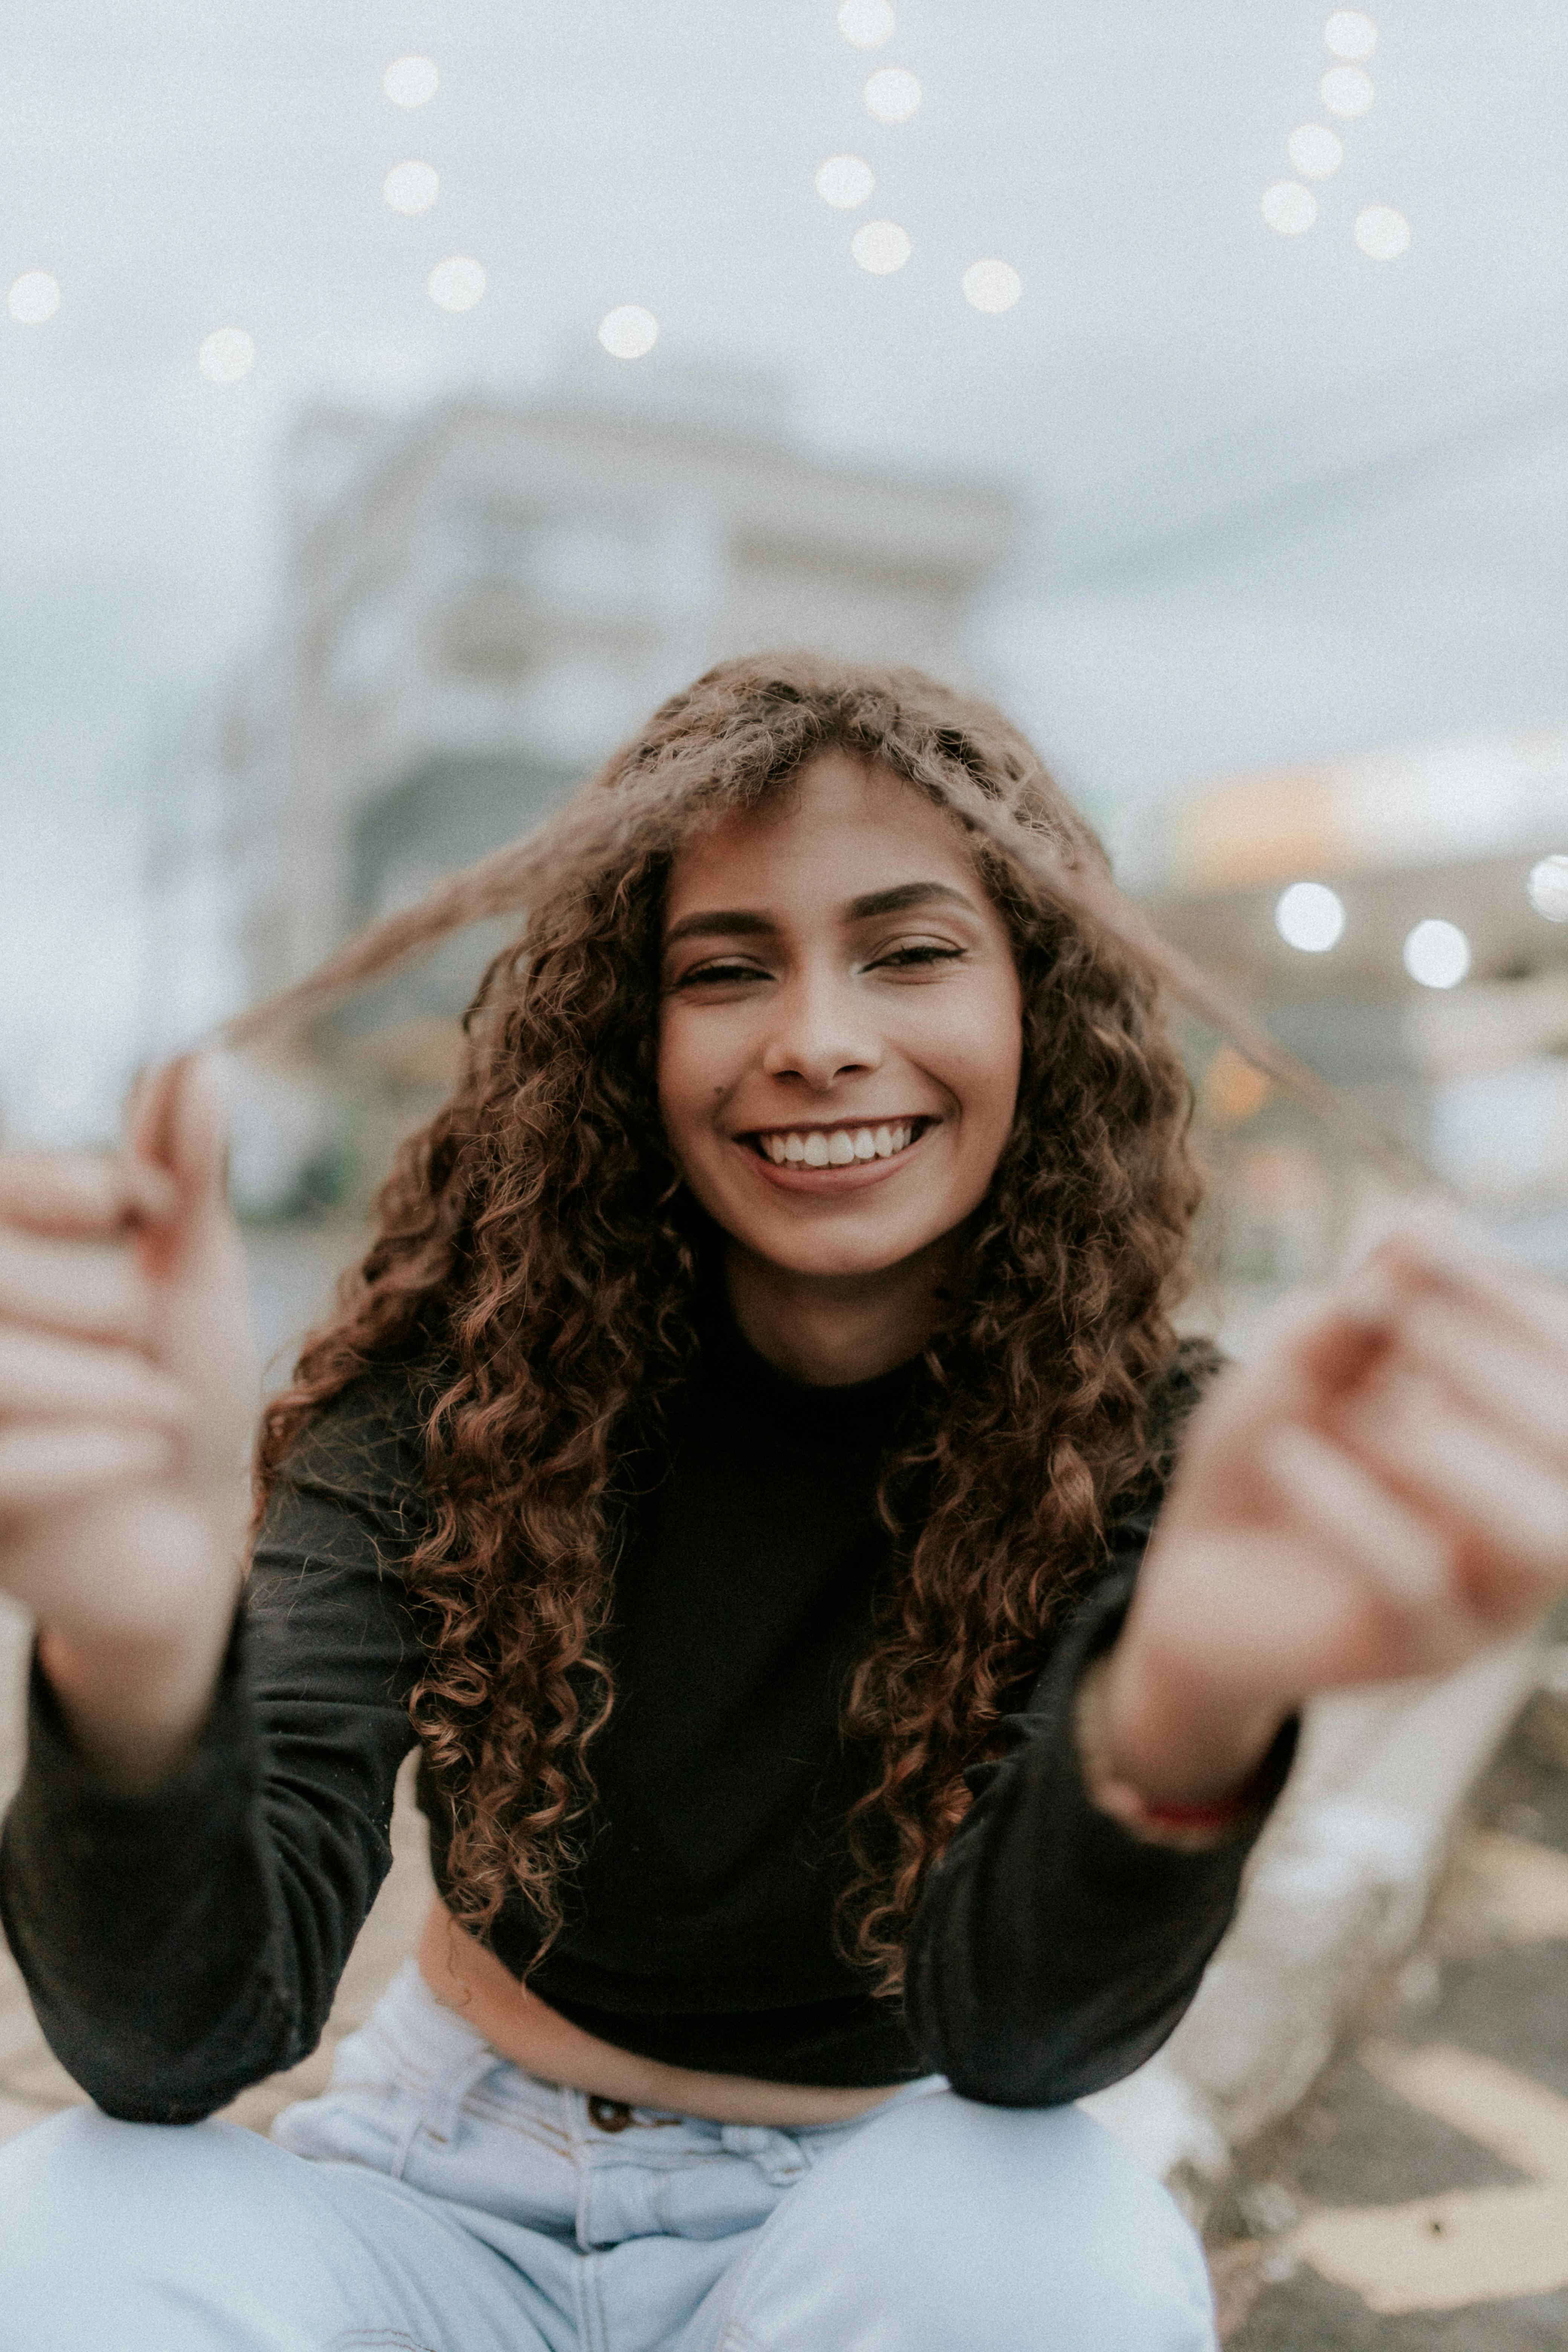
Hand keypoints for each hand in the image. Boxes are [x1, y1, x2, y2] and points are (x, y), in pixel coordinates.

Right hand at [0, 1055, 259, 1781]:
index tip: (147, 1203)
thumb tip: (198, 1059)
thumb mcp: (191, 1272)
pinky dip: (87, 1454)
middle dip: (97, 1297)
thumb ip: (181, 1175)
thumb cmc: (182, 1386)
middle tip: (149, 1338)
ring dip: (100, 1383)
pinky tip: (144, 1451)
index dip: (59, 1186)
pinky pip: (4, 1465)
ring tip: (159, 1408)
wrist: (191, 1532)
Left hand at [1098, 1216, 1567, 1808]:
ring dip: (1464, 1456)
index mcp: (1524, 1439)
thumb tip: (1428, 1216)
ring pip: (1547, 1537)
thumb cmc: (1272, 1453)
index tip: (1421, 1247)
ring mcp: (1487, 1595)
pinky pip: (1418, 1584)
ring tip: (1371, 1408)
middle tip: (1388, 1315)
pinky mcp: (1417, 1647)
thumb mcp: (1305, 1361)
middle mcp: (1533, 1516)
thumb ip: (1367, 1302)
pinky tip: (1285, 1451)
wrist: (1194, 1570)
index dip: (1507, 1299)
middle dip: (1489, 1362)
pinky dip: (1354, 1508)